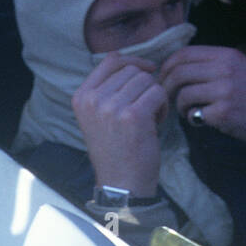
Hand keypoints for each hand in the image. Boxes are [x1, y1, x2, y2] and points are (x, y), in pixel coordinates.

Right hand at [71, 52, 166, 197]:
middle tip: (145, 109)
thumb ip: (107, 91)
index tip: (146, 71)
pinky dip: (163, 106)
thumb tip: (136, 64)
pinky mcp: (133, 115)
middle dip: (145, 86)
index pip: (110, 60)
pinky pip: (158, 93)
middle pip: (132, 70)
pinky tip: (157, 123)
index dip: (132, 61)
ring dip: (154, 96)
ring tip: (150, 118)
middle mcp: (93, 100)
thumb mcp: (99, 117)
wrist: (122, 185)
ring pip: (147, 81)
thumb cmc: (116, 151)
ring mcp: (111, 107)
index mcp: (81, 97)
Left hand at [160, 46, 245, 159]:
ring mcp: (224, 91)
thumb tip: (178, 66)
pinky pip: (195, 114)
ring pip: (183, 94)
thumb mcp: (241, 68)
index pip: (185, 53)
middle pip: (179, 73)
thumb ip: (214, 64)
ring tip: (188, 112)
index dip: (168, 66)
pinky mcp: (224, 113)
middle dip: (167, 87)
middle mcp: (225, 70)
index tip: (163, 77)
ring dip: (180, 106)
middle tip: (167, 98)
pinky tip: (202, 121)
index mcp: (228, 55)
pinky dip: (193, 119)